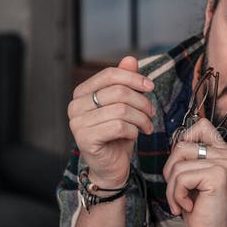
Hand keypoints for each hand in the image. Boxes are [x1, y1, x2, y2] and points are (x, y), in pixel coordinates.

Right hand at [69, 57, 154, 186]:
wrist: (111, 167)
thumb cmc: (117, 135)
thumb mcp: (124, 105)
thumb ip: (125, 82)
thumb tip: (130, 59)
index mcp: (82, 93)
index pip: (109, 74)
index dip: (134, 78)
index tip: (150, 87)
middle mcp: (75, 106)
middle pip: (118, 92)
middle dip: (141, 102)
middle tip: (151, 113)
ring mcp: (77, 123)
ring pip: (121, 110)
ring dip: (141, 118)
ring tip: (147, 126)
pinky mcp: (85, 139)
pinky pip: (119, 126)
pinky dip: (134, 131)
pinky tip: (135, 136)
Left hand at [163, 118, 226, 226]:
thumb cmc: (200, 207)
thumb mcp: (192, 176)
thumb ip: (187, 157)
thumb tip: (174, 141)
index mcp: (221, 151)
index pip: (201, 125)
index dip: (185, 139)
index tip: (183, 164)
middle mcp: (225, 154)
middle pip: (181, 146)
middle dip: (170, 171)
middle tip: (178, 191)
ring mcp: (223, 164)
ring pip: (178, 165)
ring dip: (172, 188)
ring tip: (182, 202)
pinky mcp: (217, 176)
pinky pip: (181, 178)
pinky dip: (177, 195)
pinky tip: (189, 206)